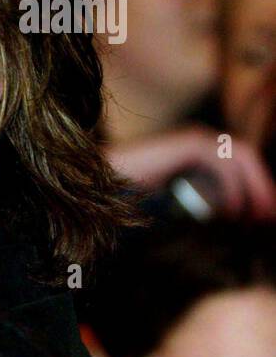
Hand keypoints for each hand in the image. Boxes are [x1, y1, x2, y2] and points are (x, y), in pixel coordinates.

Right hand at [104, 126, 275, 218]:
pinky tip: (233, 209)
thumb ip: (192, 202)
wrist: (96, 184)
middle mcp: (196, 141)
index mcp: (193, 152)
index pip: (236, 165)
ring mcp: (193, 140)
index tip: (260, 216)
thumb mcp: (168, 201)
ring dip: (256, 186)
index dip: (254, 188)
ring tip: (259, 214)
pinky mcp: (188, 144)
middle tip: (269, 216)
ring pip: (242, 157)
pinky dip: (235, 186)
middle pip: (245, 157)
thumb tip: (217, 217)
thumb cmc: (123, 195)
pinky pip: (225, 163)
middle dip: (261, 186)